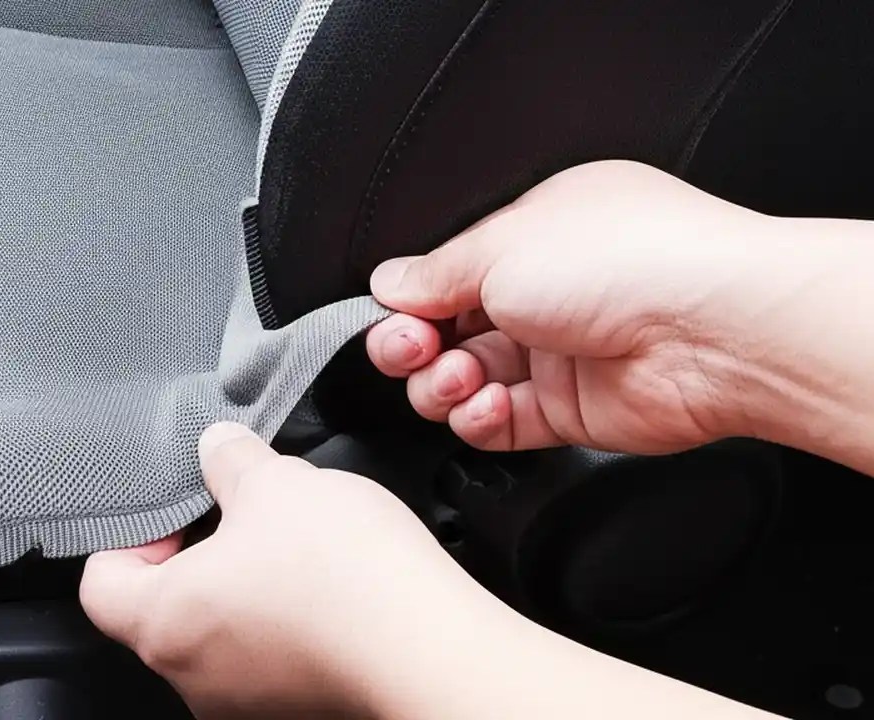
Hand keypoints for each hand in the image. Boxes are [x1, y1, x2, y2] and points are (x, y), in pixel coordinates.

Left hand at [80, 423, 780, 719]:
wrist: (433, 649)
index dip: (136, 536)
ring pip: (225, 634)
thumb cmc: (347, 577)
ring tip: (304, 549)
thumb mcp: (277, 482)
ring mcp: (248, 705)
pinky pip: (274, 660)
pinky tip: (335, 590)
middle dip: (206, 554)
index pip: (101, 582)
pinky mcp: (299, 710)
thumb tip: (218, 447)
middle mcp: (193, 678)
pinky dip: (293, 624)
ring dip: (253, 588)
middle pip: (166, 608)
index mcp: (164, 622)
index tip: (183, 512)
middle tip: (252, 515)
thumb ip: (230, 460)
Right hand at [366, 160, 797, 453]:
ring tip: (454, 378)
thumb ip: (433, 273)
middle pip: (449, 329)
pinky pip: (501, 424)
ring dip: (442, 385)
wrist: (714, 328)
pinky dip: (478, 420)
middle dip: (413, 344)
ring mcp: (560, 352)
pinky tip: (481, 405)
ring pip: (467, 380)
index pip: (449, 273)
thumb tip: (389, 283)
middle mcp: (548, 290)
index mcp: (535, 234)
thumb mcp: (500, 246)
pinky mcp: (571, 409)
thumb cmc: (630, 261)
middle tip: (409, 348)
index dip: (412, 299)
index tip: (396, 313)